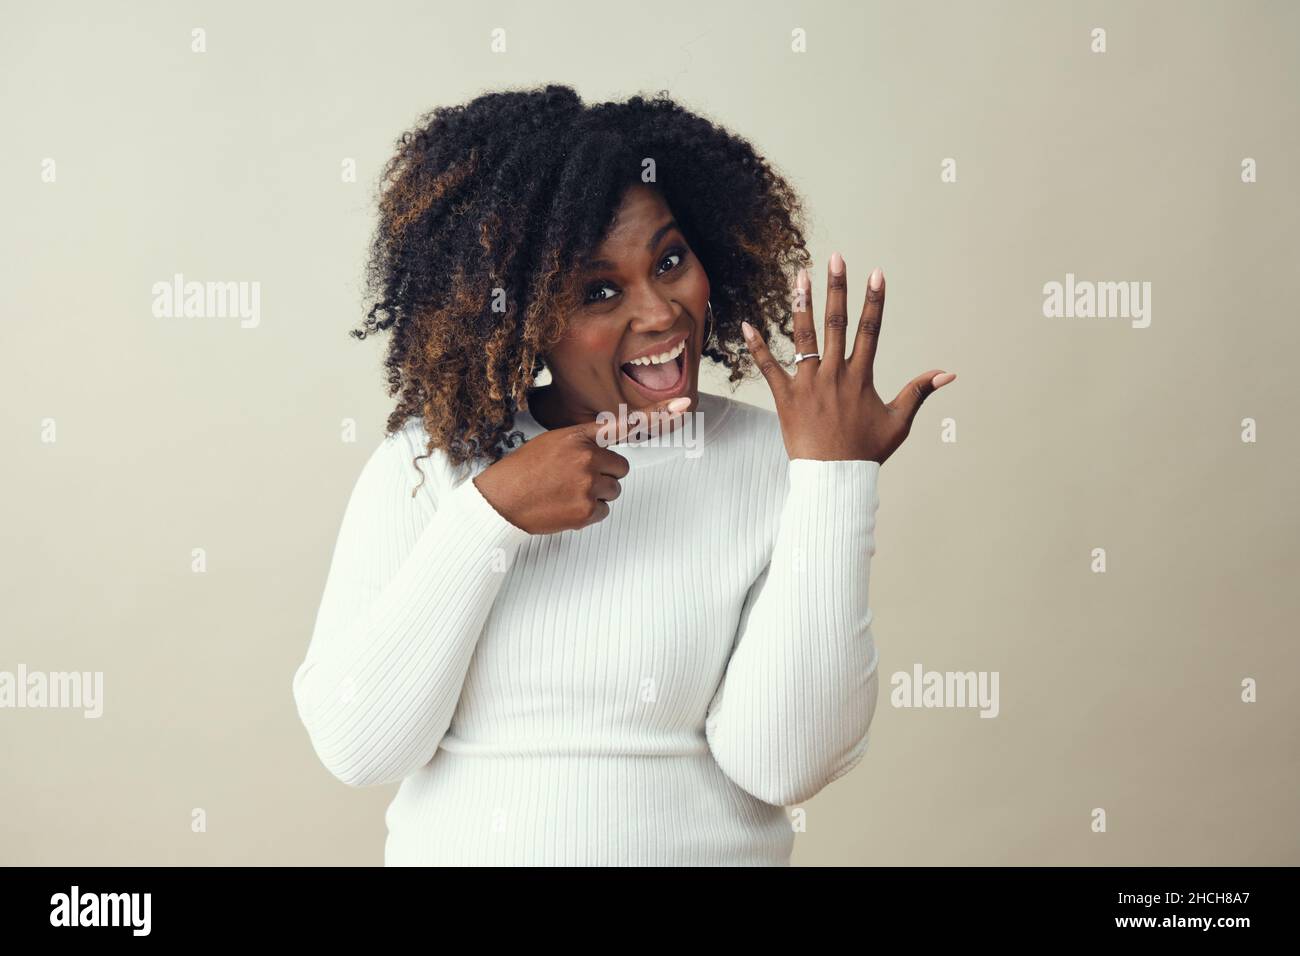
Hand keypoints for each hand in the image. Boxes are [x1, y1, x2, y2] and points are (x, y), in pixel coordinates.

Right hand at [472, 397, 691, 533]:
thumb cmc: (524, 471)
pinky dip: (588, 513)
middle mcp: (587, 457)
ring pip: (613, 490)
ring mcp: (588, 484)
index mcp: (579, 436)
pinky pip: (603, 511)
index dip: (658, 414)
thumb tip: (607, 453)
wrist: (499, 501)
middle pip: (621, 468)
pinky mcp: (586, 510)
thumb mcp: (552, 443)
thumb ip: (583, 443)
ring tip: (565, 493)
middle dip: (605, 475)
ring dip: (596, 495)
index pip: (625, 423)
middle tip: (575, 479)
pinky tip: (565, 507)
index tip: (685, 405)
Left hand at [740, 254, 954, 462]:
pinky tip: (747, 323)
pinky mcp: (785, 397)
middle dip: (837, 288)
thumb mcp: (899, 422)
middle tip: (836, 258)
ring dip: (801, 304)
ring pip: (803, 337)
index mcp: (861, 377)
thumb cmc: (867, 452)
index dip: (874, 301)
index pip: (870, 330)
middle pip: (836, 323)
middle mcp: (834, 374)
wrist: (834, 479)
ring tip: (799, 276)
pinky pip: (768, 368)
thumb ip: (919, 392)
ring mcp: (808, 384)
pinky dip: (757, 346)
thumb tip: (948, 373)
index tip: (876, 273)